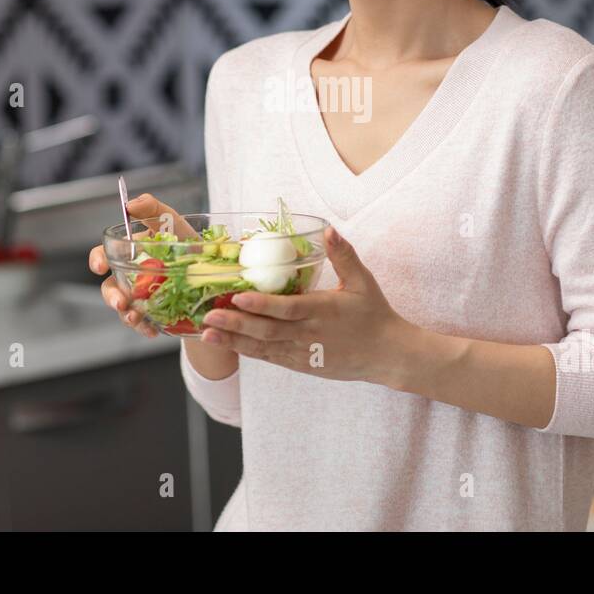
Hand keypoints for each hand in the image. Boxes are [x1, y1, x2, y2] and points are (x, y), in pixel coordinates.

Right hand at [88, 192, 195, 338]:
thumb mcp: (174, 222)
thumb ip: (153, 209)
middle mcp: (132, 277)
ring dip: (126, 316)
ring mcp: (142, 298)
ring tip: (135, 319)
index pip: (104, 255)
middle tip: (121, 302)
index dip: (97, 259)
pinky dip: (145, 328)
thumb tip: (131, 205)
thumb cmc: (189, 244)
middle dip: (111, 296)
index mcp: (132, 253)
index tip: (100, 267)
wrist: (215, 272)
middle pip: (110, 287)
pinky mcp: (154, 315)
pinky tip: (153, 331)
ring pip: (124, 309)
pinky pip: (143, 324)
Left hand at [197, 226, 415, 384]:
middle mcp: (309, 334)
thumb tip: (328, 229)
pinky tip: (229, 344)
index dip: (261, 306)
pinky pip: (271, 358)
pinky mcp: (302, 364)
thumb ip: (343, 255)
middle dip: (235, 324)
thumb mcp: (362, 281)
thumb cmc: (374, 314)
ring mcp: (304, 353)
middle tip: (208, 317)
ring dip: (234, 341)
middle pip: (267, 331)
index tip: (237, 298)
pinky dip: (249, 351)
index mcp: (322, 311)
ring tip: (207, 334)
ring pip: (264, 348)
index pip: (286, 309)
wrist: (387, 354)